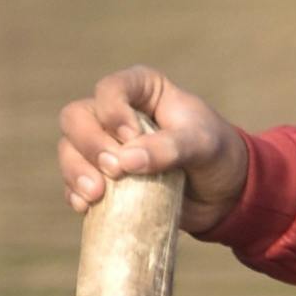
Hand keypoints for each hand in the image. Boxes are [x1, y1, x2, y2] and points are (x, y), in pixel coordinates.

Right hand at [56, 64, 249, 231]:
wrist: (226, 194)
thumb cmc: (217, 155)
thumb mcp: (202, 145)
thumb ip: (168, 148)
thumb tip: (126, 162)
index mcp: (140, 89)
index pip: (109, 90)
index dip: (113, 113)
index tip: (131, 136)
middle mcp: (115, 112)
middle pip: (77, 118)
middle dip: (89, 145)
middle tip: (114, 171)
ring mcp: (105, 145)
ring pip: (70, 149)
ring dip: (76, 171)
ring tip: (95, 195)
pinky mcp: (104, 177)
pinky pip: (75, 182)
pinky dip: (75, 193)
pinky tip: (85, 207)